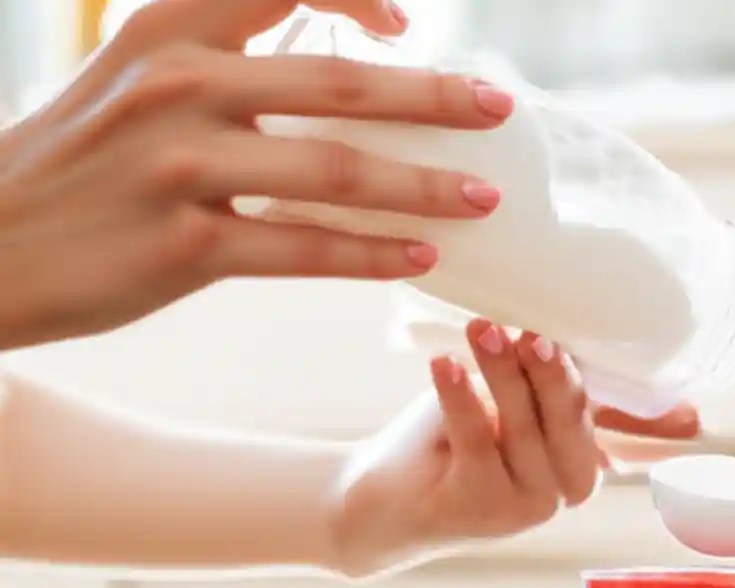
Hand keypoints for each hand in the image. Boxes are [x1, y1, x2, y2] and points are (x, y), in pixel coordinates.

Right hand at [0, 0, 512, 349]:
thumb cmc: (76, 163)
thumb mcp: (129, 80)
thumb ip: (219, 63)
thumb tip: (336, 76)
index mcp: (168, 32)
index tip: (411, 25)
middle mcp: (177, 87)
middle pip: (339, 85)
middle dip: (434, 99)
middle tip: (498, 108)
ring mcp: (179, 169)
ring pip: (334, 173)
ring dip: (423, 187)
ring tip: (483, 197)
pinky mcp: (183, 247)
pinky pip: (303, 249)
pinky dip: (370, 254)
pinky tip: (419, 256)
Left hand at [328, 319, 695, 578]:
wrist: (380, 498)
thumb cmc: (449, 440)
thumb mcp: (500, 404)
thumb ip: (533, 383)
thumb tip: (551, 329)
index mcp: (580, 461)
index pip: (584, 410)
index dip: (569, 371)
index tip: (548, 330)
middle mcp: (564, 492)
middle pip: (564, 422)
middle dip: (548, 373)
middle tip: (528, 333)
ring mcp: (526, 509)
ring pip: (520, 430)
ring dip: (501, 374)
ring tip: (481, 330)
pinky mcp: (481, 512)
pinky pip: (475, 443)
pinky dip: (460, 398)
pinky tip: (443, 364)